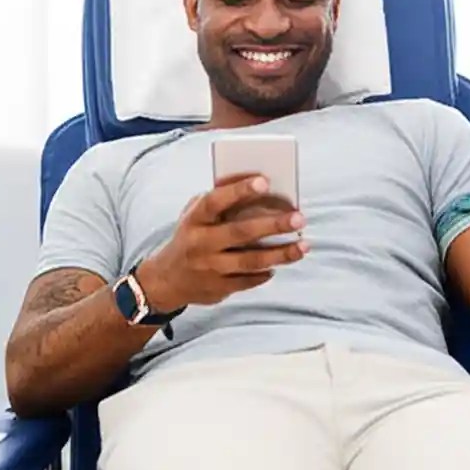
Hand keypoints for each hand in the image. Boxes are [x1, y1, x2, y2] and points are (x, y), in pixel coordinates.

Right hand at [137, 175, 306, 310]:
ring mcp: (210, 268)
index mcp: (194, 219)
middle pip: (241, 232)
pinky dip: (266, 273)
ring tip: (303, 246)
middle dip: (273, 225)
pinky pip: (249, 280)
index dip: (238, 190)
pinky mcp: (219, 288)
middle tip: (299, 218)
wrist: (166, 280)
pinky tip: (280, 264)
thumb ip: (219, 202)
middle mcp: (201, 243)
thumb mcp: (194, 215)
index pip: (215, 201)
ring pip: (251, 261)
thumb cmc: (191, 237)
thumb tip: (260, 190)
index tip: (264, 181)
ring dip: (280, 254)